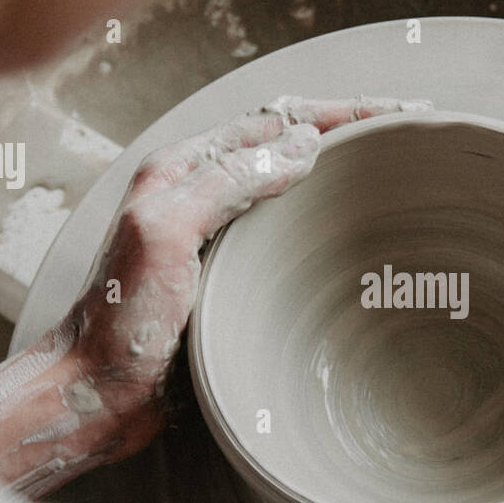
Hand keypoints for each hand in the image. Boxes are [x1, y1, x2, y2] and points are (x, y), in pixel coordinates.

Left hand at [67, 95, 432, 461]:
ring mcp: (216, 233)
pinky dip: (323, 218)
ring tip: (390, 168)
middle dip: (349, 128)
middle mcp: (201, 191)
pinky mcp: (226, 273)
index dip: (341, 112)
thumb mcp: (167, 233)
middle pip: (289, 143)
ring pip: (290, 185)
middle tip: (408, 131)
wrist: (95, 390)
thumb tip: (301, 144)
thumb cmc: (120, 319)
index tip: (397, 115)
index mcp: (183, 168)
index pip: (278, 122)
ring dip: (339, 169)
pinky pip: (286, 232)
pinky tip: (349, 235)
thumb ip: (227, 180)